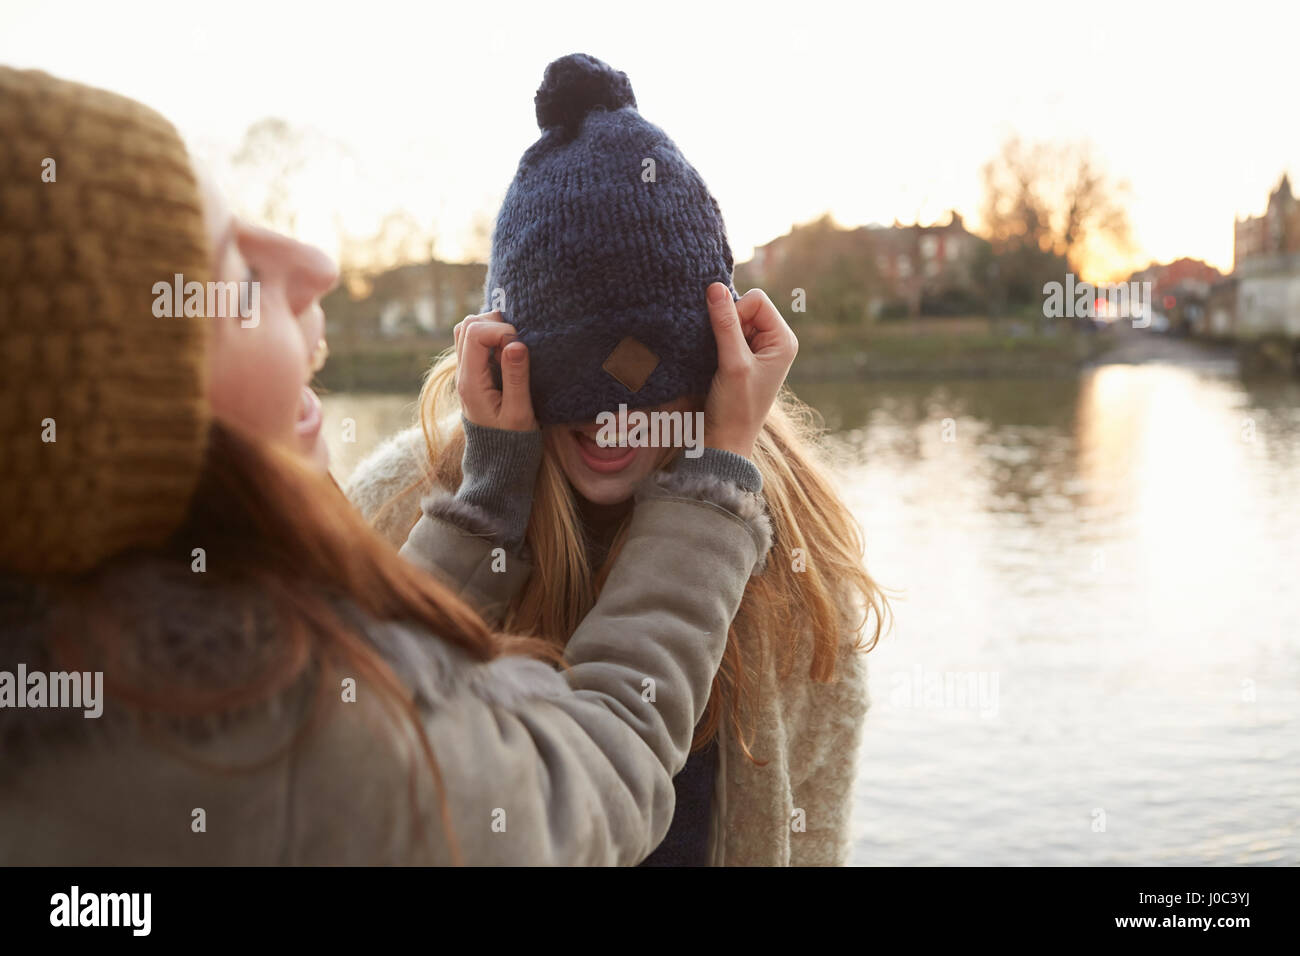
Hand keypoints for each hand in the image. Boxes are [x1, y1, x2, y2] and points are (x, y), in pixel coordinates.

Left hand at [452, 311, 537, 430]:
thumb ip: (516, 377)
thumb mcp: (519, 413)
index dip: (500, 330)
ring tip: (513, 347)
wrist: (497, 461)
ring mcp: (466, 372)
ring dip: (492, 329)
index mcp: (471, 382)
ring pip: (467, 330)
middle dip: (495, 324)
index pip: (474, 334)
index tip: (520, 347)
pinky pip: (475, 342)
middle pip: (466, 325)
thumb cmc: (511, 441)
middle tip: (517, 344)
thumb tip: (516, 343)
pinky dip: (491, 337)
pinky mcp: (474, 373)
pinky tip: (508, 353)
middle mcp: (463, 374)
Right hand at [702, 283, 797, 458]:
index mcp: (783, 340)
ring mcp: (759, 349)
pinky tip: (715, 360)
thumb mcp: (733, 363)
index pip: (757, 299)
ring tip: (720, 360)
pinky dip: (717, 341)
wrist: (726, 440)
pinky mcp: (743, 356)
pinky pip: (727, 332)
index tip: (728, 341)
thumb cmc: (736, 407)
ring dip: (721, 333)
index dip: (737, 312)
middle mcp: (775, 341)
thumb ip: (725, 324)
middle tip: (724, 353)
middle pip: (746, 306)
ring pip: (734, 319)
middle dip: (729, 323)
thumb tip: (714, 286)